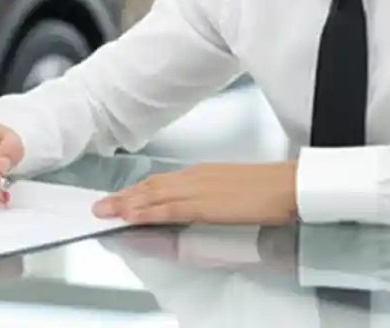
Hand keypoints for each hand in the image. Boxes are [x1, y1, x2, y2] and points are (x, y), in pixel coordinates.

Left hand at [91, 162, 298, 224]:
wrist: (289, 185)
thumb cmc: (269, 188)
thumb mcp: (233, 188)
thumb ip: (212, 194)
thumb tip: (199, 204)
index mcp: (202, 174)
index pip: (161, 182)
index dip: (138, 191)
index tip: (120, 198)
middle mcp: (195, 177)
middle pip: (151, 186)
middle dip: (123, 197)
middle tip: (100, 206)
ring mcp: (198, 189)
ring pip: (153, 195)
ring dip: (126, 204)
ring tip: (104, 211)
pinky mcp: (204, 204)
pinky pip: (168, 209)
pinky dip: (146, 212)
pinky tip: (130, 216)